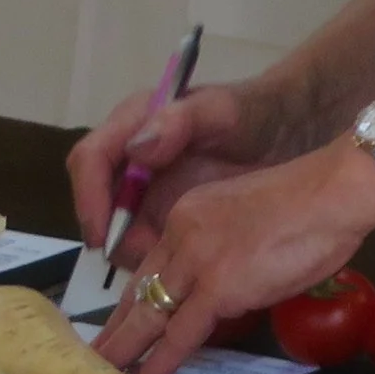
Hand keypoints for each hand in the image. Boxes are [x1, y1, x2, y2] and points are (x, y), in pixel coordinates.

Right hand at [67, 82, 270, 268]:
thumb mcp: (222, 111)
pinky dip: (157, 258)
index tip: (103, 235)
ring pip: (117, 231)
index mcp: (132, 124)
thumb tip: (135, 148)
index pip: (89, 159)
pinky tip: (186, 262)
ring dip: (136, 251)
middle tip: (150, 256)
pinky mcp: (160, 214)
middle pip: (96, 204)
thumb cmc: (252, 113)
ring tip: (176, 260)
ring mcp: (143, 190)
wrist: (285, 134)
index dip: (89, 198)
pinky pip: (143, 243)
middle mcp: (128, 159)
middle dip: (114, 236)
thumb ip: (181, 121)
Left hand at [89, 140, 374, 373]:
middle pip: (141, 289)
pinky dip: (160, 362)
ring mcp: (198, 261)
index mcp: (191, 213)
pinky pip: (180, 335)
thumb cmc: (313, 203)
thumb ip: (229, 246)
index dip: (136, 297)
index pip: (153, 264)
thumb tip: (230, 283)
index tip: (124, 317)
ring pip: (149, 315)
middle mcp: (183, 234)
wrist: (334, 192)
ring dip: (125, 350)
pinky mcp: (218, 287)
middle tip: (97, 355)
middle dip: (117, 328)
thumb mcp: (251, 216)